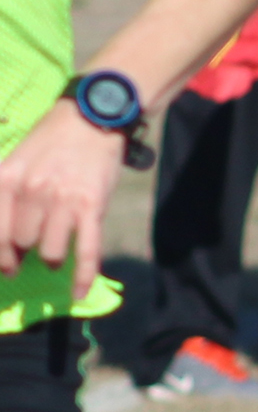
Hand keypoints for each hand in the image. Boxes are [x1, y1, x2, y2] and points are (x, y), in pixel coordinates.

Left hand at [0, 102, 123, 298]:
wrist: (94, 117)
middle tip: (34, 247)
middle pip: (24, 243)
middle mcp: (34, 192)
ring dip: (52, 256)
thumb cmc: (50, 141)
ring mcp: (65, 201)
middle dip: (27, 250)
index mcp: (8, 181)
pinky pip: (87, 250)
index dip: (1, 256)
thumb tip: (4, 241)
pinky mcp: (93, 206)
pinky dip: (83, 276)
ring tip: (55, 250)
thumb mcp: (14, 162)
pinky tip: (78, 293)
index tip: (6, 265)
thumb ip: (4, 196)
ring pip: (51, 251)